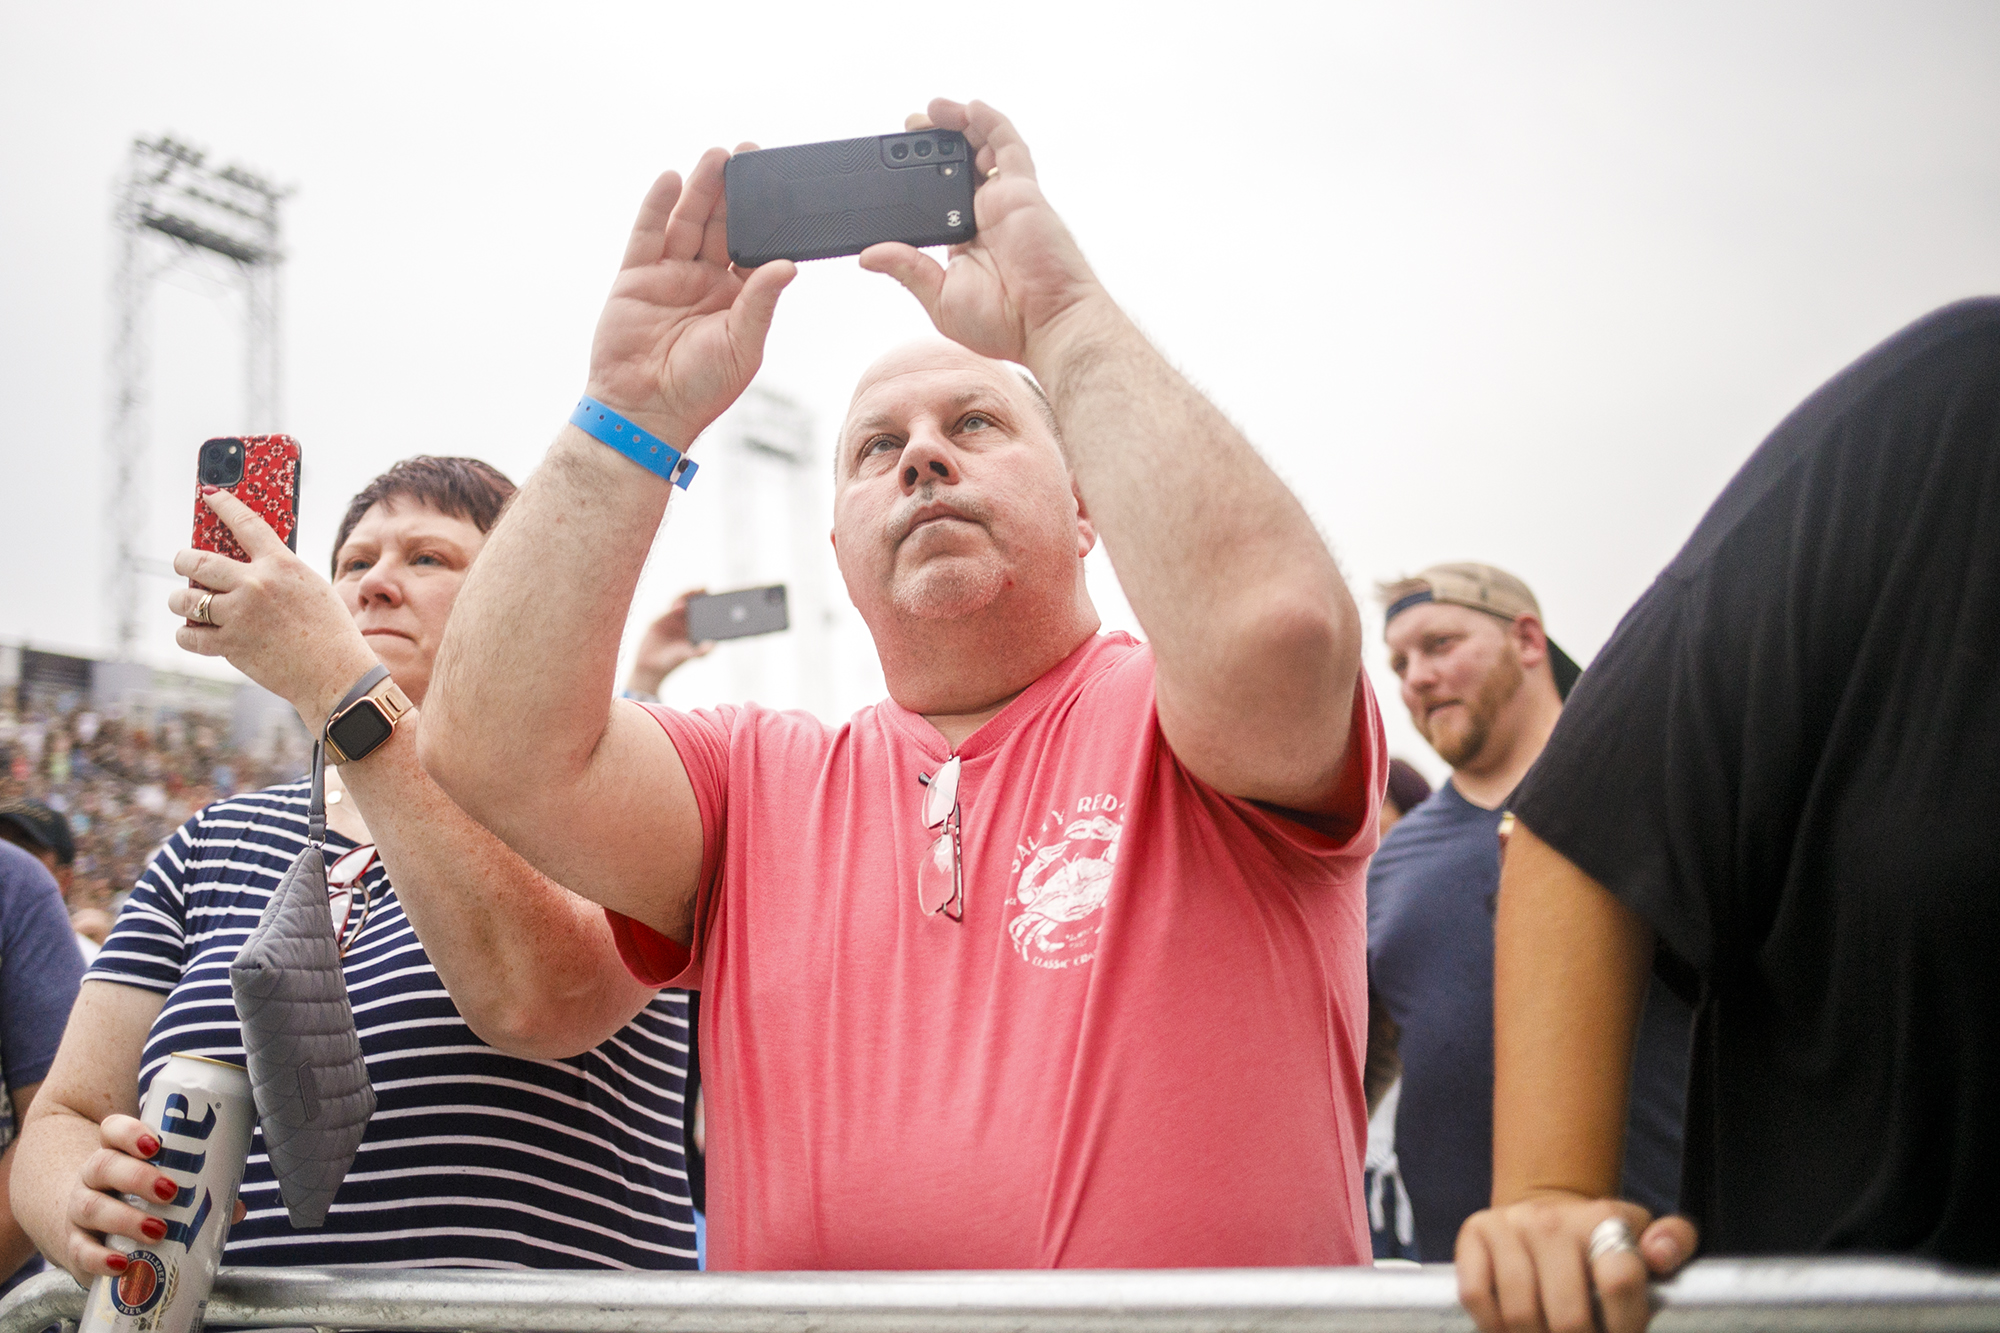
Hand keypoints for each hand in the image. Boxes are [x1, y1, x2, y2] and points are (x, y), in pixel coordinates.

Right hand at [60, 1114, 243, 1280]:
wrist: (89, 1226)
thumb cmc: (139, 1197)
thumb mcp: (163, 1184)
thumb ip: (200, 1191)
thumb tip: (238, 1208)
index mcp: (116, 1151)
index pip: (112, 1130)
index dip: (130, 1133)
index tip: (156, 1144)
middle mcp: (92, 1176)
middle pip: (103, 1165)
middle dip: (138, 1177)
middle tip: (171, 1191)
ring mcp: (78, 1209)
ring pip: (91, 1206)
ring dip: (126, 1219)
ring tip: (158, 1230)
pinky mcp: (74, 1244)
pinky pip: (80, 1250)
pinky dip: (100, 1258)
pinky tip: (122, 1263)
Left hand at [170, 489, 377, 727]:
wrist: (337, 673)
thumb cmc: (331, 631)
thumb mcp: (311, 588)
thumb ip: (280, 574)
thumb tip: (245, 567)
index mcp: (282, 565)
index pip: (245, 523)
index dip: (224, 504)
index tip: (209, 494)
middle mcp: (256, 585)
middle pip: (197, 561)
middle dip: (183, 561)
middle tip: (183, 563)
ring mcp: (240, 615)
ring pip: (186, 599)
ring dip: (180, 600)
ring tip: (184, 602)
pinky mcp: (231, 645)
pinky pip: (190, 636)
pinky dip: (187, 635)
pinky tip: (192, 633)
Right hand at [584, 148, 797, 448]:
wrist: (644, 412)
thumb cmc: (700, 389)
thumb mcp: (742, 345)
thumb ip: (760, 302)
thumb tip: (787, 265)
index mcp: (738, 298)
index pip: (755, 247)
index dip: (767, 217)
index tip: (781, 184)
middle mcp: (705, 281)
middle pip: (722, 225)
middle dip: (734, 190)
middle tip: (749, 154)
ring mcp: (669, 276)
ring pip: (688, 222)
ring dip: (701, 189)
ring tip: (716, 157)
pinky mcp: (636, 276)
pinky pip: (647, 234)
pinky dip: (657, 206)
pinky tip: (671, 179)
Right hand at [625, 587, 714, 696]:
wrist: (651, 661)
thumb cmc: (672, 660)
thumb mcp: (687, 655)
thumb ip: (699, 651)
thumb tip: (713, 645)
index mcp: (700, 631)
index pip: (710, 615)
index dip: (714, 606)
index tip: (719, 600)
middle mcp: (692, 623)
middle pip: (699, 606)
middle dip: (702, 596)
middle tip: (705, 589)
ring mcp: (680, 618)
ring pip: (687, 602)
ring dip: (691, 595)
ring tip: (694, 591)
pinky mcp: (668, 616)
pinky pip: (676, 604)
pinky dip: (679, 601)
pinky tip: (680, 604)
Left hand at [859, 99, 1114, 365]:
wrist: (1047, 323)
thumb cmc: (1005, 323)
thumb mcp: (941, 299)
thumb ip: (908, 271)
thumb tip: (868, 256)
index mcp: (966, 239)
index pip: (939, 195)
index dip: (919, 175)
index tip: (892, 164)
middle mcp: (986, 214)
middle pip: (958, 165)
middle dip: (934, 141)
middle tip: (908, 127)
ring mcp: (1006, 199)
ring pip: (981, 148)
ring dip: (957, 124)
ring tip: (930, 110)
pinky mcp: (1024, 190)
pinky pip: (1009, 145)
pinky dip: (991, 122)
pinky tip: (971, 107)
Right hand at [1457, 1194, 1696, 1332]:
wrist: (1547, 1212)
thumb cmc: (1602, 1242)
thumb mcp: (1645, 1235)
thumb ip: (1673, 1242)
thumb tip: (1660, 1254)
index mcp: (1603, 1219)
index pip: (1620, 1280)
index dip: (1626, 1326)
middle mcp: (1552, 1219)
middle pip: (1569, 1317)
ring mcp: (1508, 1225)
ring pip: (1520, 1315)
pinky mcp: (1474, 1234)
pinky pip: (1477, 1297)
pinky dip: (1494, 1326)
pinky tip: (1512, 1329)